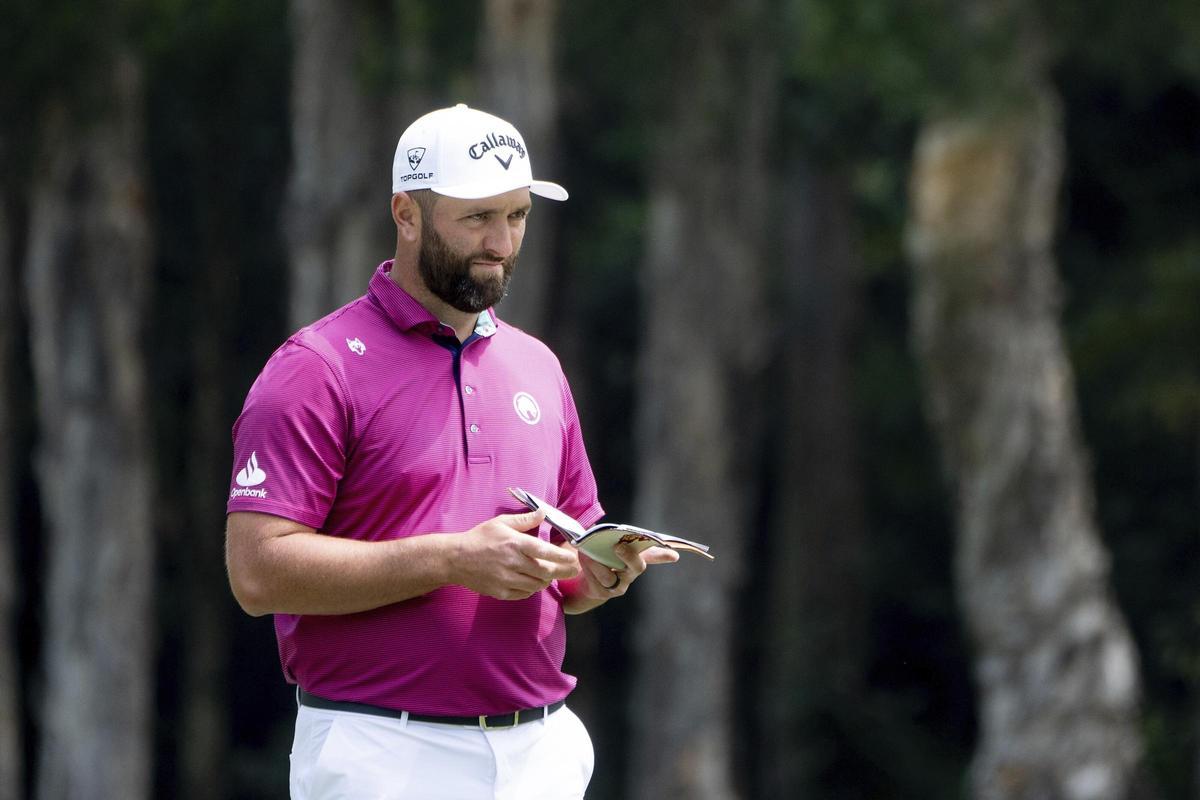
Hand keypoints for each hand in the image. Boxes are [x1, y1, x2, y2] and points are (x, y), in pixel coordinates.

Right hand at [453, 510, 580, 599]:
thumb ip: (525, 520)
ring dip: (547, 580)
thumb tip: (543, 513)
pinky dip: (532, 589)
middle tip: (573, 570)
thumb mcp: (501, 523)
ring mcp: (506, 580)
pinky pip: (524, 594)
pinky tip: (532, 581)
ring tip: (550, 573)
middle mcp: (512, 562)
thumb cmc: (480, 538)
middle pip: (545, 571)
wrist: (455, 558)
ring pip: (537, 585)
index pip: (545, 551)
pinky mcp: (501, 592)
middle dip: (562, 571)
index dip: (562, 556)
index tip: (574, 558)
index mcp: (515, 543)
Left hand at [576, 543, 679, 599]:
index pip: (654, 554)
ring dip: (598, 563)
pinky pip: (597, 582)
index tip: (674, 555)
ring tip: (586, 553)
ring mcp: (620, 584)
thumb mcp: (602, 542)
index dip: (663, 555)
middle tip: (618, 546)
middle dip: (630, 556)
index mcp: (635, 556)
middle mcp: (631, 571)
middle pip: (638, 566)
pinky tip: (584, 561)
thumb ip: (608, 536)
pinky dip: (589, 569)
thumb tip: (604, 531)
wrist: (582, 579)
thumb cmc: (597, 554)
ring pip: (611, 576)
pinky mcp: (605, 593)